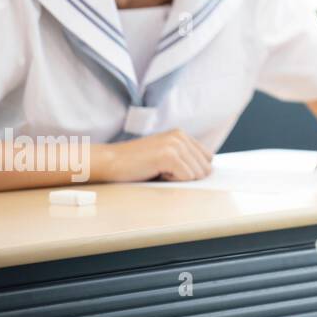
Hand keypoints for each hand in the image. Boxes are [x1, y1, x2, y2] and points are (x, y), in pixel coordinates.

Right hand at [95, 130, 213, 182]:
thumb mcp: (164, 157)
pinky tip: (156, 173)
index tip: (174, 172)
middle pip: (205, 167)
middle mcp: (181, 136)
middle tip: (163, 172)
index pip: (208, 158)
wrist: (108, 162)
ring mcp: (175, 145)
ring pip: (197, 174)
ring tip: (158, 171)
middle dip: (187, 176)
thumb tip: (208, 173)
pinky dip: (174, 182)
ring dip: (179, 179)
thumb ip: (184, 160)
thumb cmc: (135, 164)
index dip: (194, 171)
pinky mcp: (169, 156)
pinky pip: (187, 177)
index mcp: (181, 135)